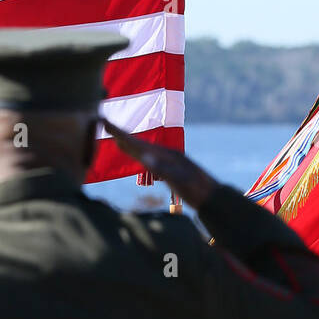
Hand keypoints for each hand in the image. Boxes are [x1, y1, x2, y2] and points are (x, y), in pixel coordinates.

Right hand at [101, 119, 216, 206]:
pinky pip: (152, 160)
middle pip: (138, 142)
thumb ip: (163, 169)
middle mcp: (165, 155)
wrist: (214, 197)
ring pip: (145, 150)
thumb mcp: (179, 181)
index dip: (120, 133)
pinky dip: (142, 156)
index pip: (137, 142)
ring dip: (129, 144)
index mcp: (164, 155)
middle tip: (103, 122)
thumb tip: (146, 158)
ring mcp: (169, 162)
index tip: (105, 121)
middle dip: (120, 134)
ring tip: (117, 139)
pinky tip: (140, 157)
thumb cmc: (196, 191)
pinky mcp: (172, 170)